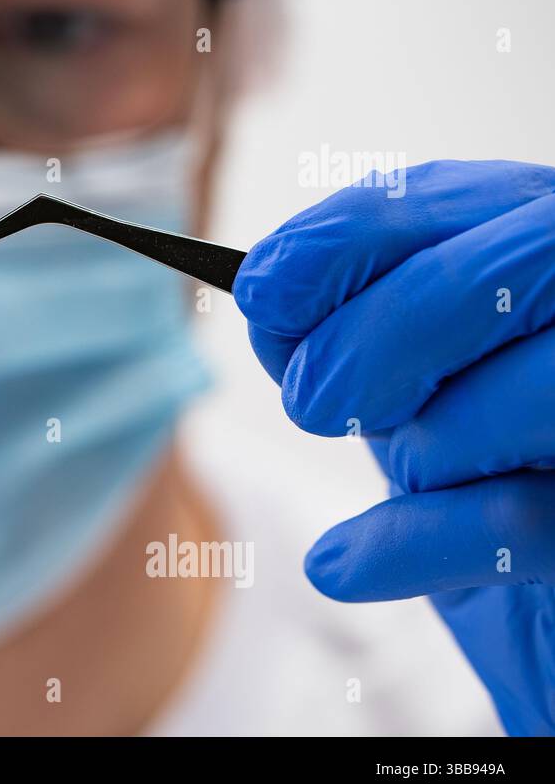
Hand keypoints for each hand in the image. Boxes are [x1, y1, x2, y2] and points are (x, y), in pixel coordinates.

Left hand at [234, 160, 554, 734]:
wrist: (546, 585)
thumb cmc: (480, 456)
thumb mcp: (406, 376)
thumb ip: (345, 324)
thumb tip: (267, 294)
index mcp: (535, 236)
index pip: (428, 198)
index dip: (329, 245)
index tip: (258, 292)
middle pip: (458, 288)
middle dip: (355, 352)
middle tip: (313, 404)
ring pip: (483, 408)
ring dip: (411, 459)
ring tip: (415, 477)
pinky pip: (505, 524)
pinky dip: (399, 549)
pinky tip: (340, 564)